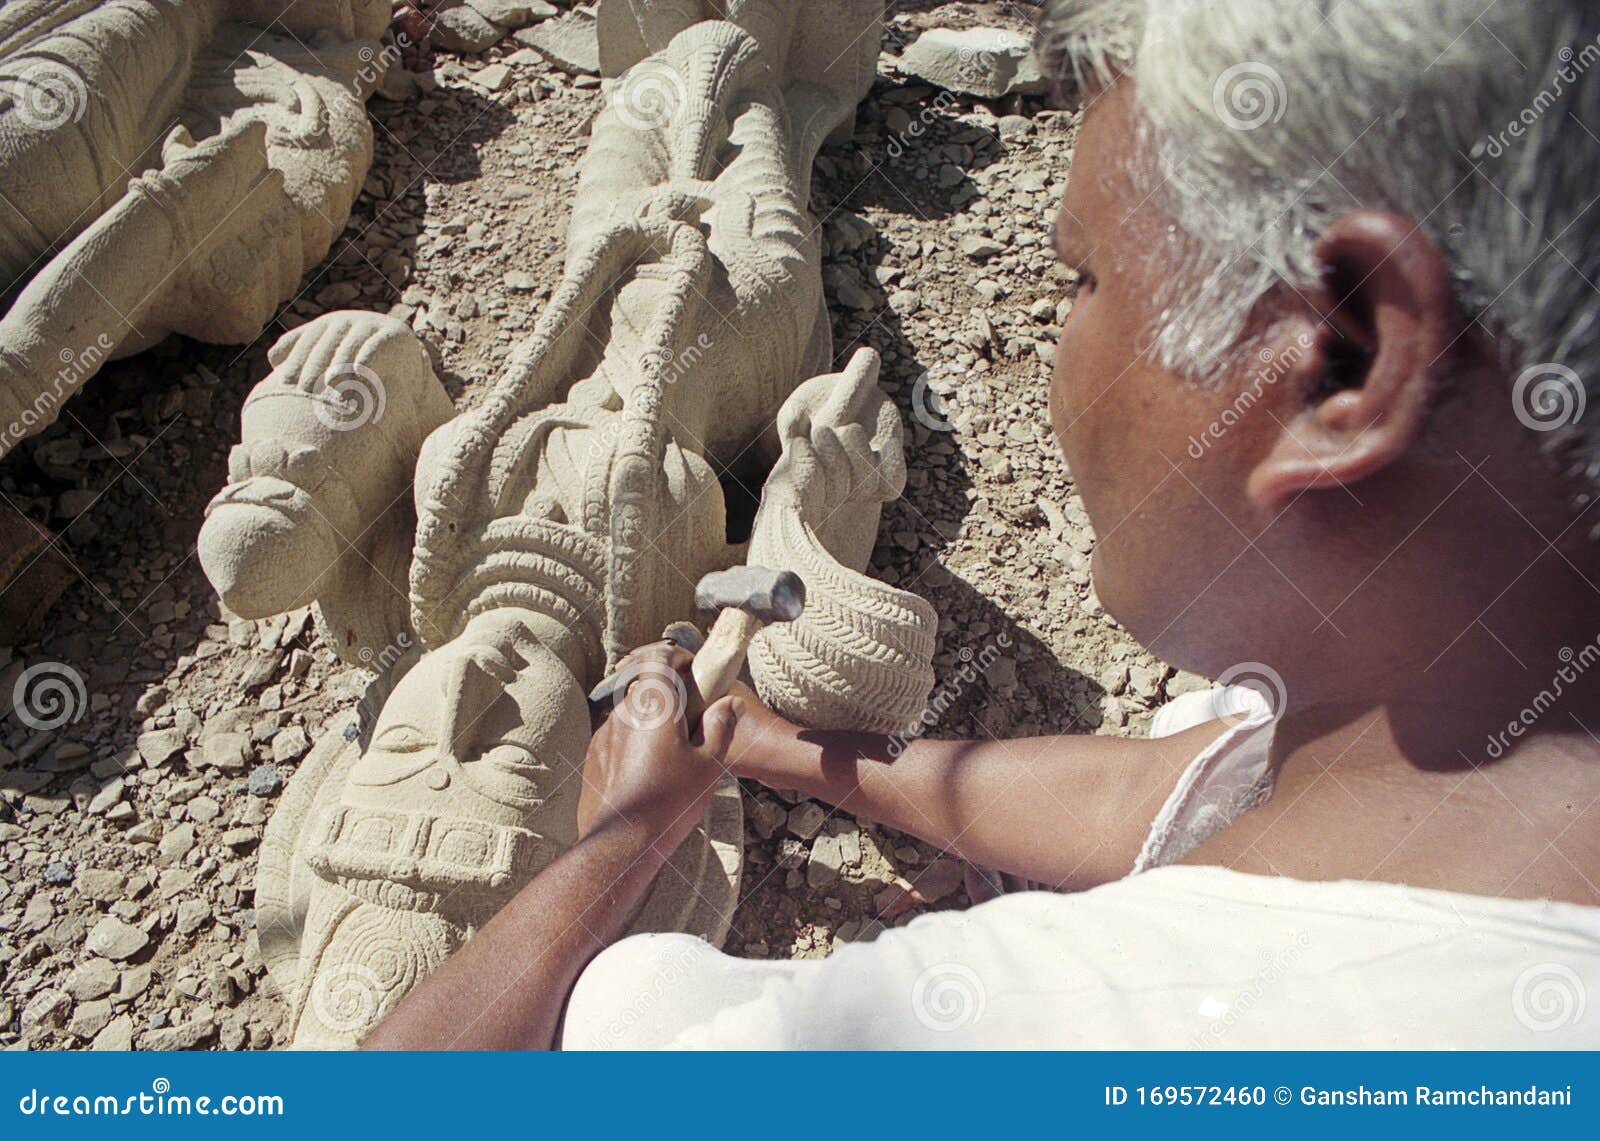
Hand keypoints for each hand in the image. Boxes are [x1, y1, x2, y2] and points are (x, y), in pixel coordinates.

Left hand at [578, 642, 740, 852]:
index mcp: (655, 706)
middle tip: (687, 717)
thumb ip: (720, 727)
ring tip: (668, 752)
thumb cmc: (670, 801)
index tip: (690, 666)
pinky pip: (617, 737)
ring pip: (631, 714)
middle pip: (645, 687)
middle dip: (666, 694)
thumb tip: (730, 703)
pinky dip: (632, 743)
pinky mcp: (593, 755)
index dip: (675, 656)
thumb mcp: (708, 765)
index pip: (659, 658)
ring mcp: (604, 733)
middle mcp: (625, 713)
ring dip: (649, 721)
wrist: (622, 842)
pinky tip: (647, 771)